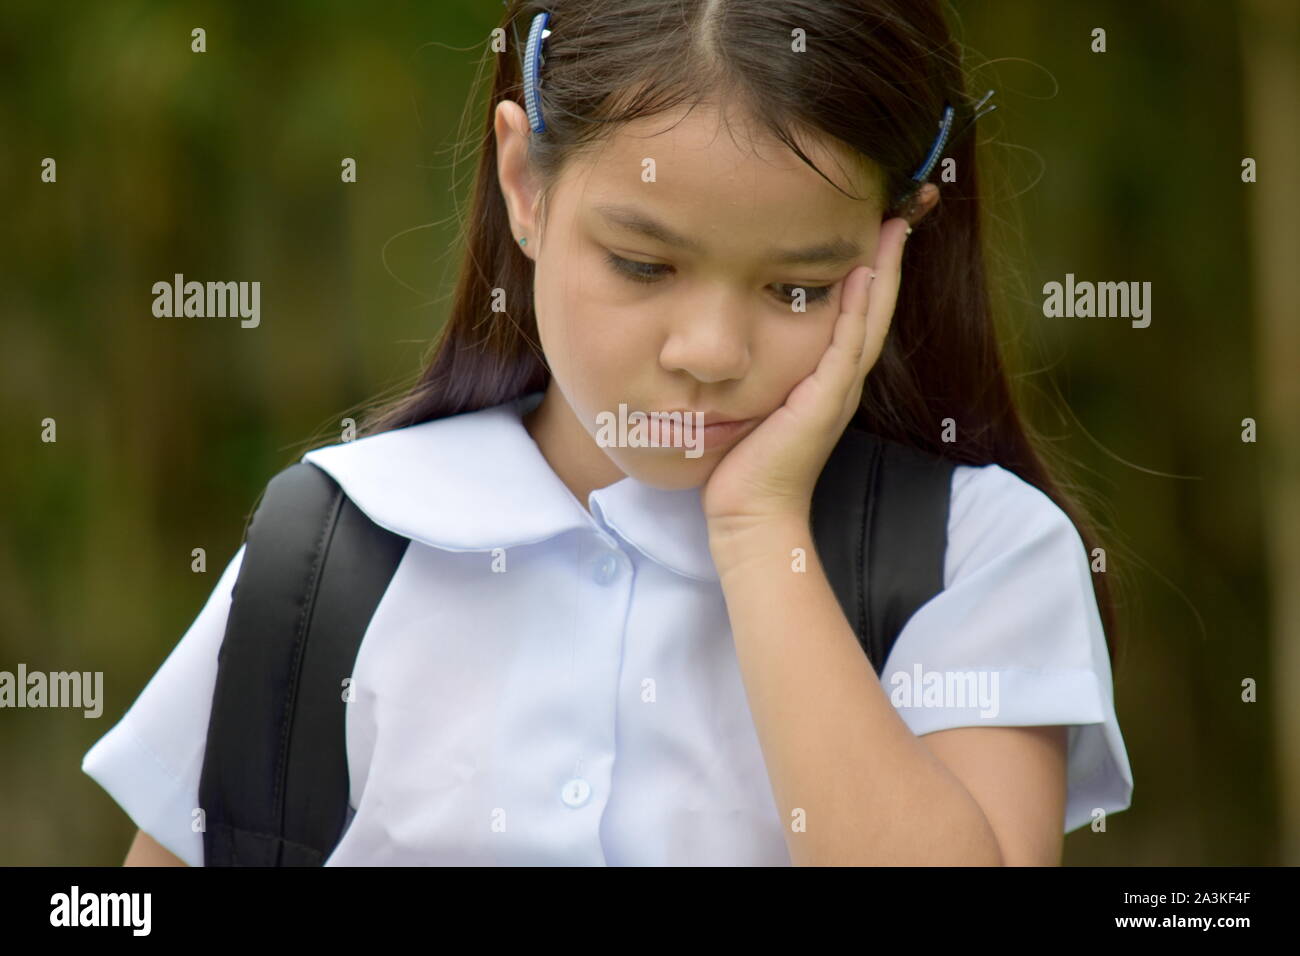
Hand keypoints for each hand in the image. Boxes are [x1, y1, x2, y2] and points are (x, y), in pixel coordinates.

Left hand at [702, 217, 910, 535]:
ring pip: (870, 318)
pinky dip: (859, 308)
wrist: (751, 513)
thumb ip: (765, 367)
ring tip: (895, 223)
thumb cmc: (747, 462)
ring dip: (884, 270)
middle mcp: (842, 379)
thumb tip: (742, 329)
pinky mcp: (825, 402)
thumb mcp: (759, 399)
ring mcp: (838, 390)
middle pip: (877, 305)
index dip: (873, 267)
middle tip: (905, 208)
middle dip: (890, 256)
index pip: (859, 310)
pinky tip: (862, 271)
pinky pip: (846, 346)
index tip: (879, 220)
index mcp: (829, 376)